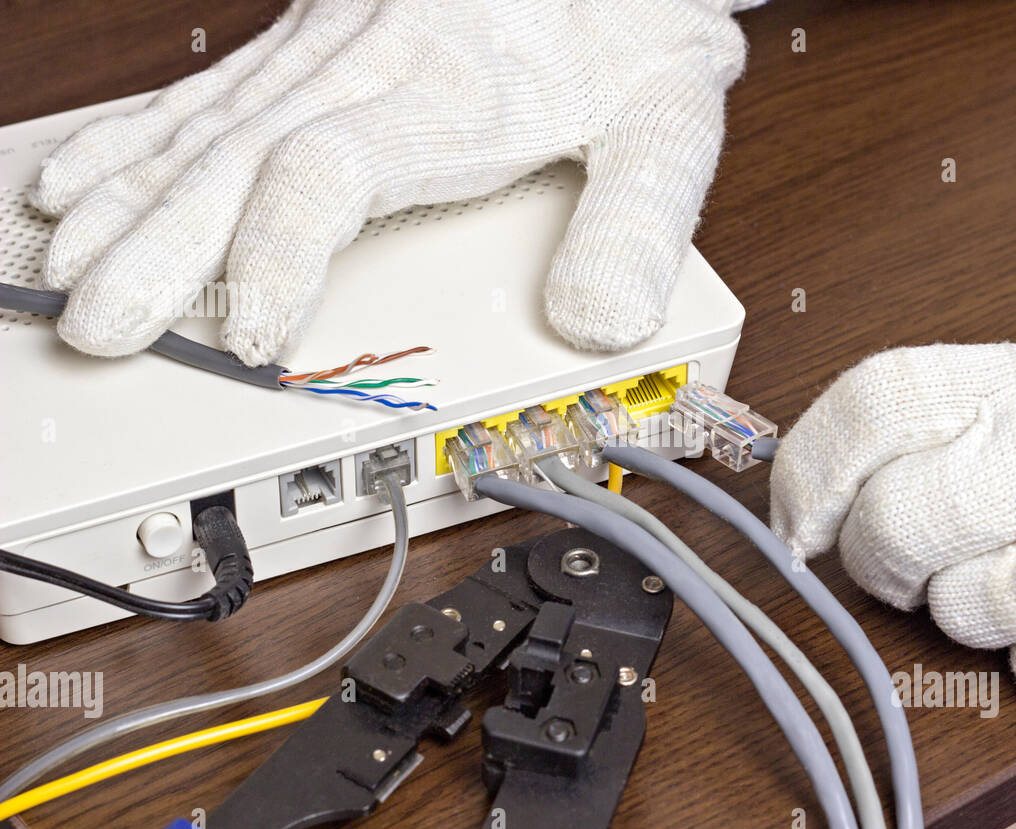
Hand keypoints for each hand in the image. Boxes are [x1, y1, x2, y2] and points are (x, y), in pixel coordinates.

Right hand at [32, 0, 749, 364]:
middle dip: (165, 245)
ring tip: (69, 258)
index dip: (281, 253)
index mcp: (455, 86)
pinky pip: (217, 87)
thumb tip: (597, 321)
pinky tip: (93, 173)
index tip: (252, 335)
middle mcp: (376, 56)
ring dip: (134, 196)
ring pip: (213, 120)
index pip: (335, 169)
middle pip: (245, 151)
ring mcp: (337, 40)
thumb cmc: (633, 26)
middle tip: (99, 321)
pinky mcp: (322, 34)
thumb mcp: (669, 118)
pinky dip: (143, 136)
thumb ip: (638, 219)